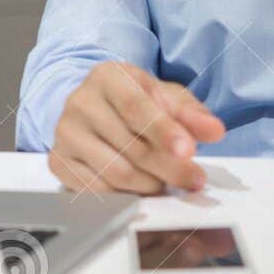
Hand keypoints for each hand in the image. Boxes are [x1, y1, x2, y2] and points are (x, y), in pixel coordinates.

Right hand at [48, 62, 225, 193]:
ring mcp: (65, 133)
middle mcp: (79, 102)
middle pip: (130, 145)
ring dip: (150, 183)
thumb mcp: (166, 98)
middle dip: (169, 167)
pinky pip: (97, 190)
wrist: (95, 107)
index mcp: (107, 77)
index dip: (164, 131)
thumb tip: (214, 130)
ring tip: (164, 180)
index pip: (136, 107)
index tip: (189, 151)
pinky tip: (141, 188)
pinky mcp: (59, 161)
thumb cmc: (134, 101)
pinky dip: (126, 196)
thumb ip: (191, 114)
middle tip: (194, 179)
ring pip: (116, 172)